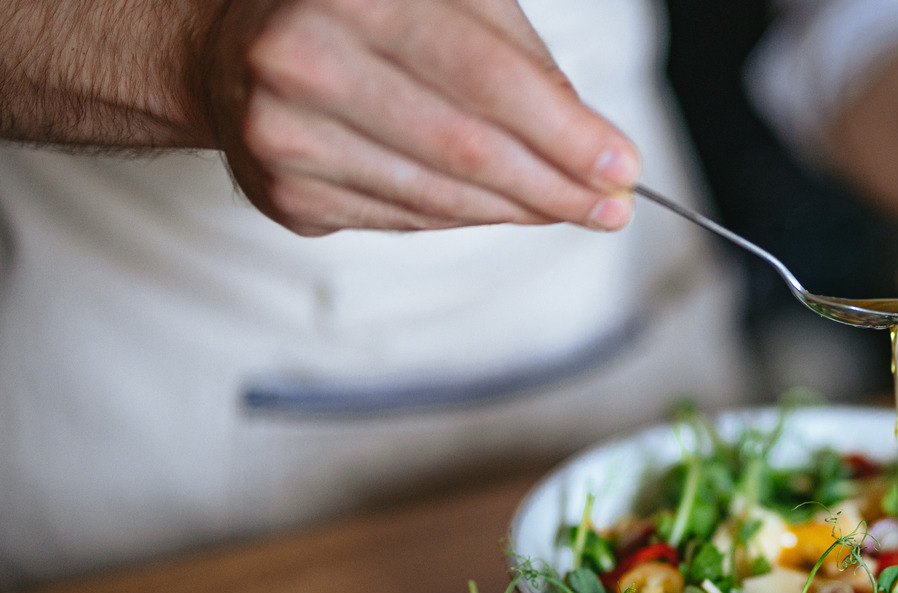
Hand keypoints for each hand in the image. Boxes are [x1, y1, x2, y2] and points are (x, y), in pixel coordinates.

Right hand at [198, 0, 640, 234]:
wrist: (229, 43)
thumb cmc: (360, 10)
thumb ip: (517, 55)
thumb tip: (592, 141)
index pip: (486, 78)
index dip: (564, 131)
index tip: (622, 166)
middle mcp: (305, 63)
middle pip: (467, 149)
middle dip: (555, 186)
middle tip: (612, 207)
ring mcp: (285, 137)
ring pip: (440, 198)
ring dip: (520, 211)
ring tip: (573, 209)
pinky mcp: (284, 196)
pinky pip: (405, 220)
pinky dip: (465, 218)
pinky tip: (502, 208)